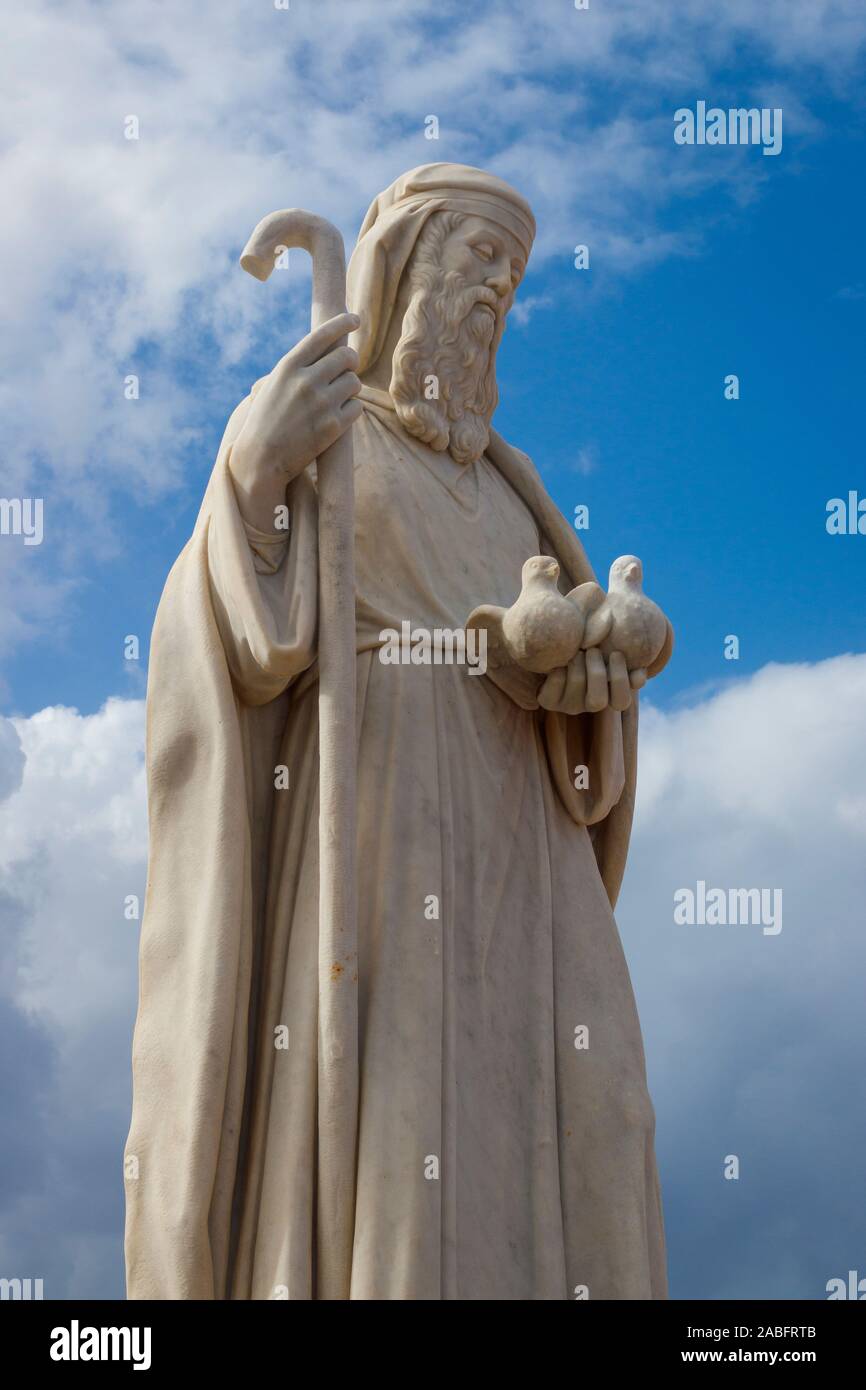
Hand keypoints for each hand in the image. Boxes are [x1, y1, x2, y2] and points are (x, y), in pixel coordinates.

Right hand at [229, 310, 361, 530]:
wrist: (261, 459)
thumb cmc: (264, 421)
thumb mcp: (272, 385)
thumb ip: (296, 369)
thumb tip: (326, 352)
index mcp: (288, 366)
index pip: (322, 335)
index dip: (342, 323)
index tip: (355, 319)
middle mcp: (306, 381)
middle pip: (346, 357)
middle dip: (350, 361)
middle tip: (347, 368)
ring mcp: (321, 404)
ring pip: (355, 382)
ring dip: (350, 387)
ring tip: (338, 396)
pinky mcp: (333, 427)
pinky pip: (357, 407)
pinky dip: (352, 410)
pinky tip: (340, 415)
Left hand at [537, 649, 631, 714]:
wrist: (557, 644)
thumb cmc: (590, 644)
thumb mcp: (608, 647)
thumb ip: (623, 657)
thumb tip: (640, 673)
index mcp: (610, 695)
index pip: (621, 701)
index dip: (621, 680)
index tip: (616, 653)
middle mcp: (589, 704)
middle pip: (598, 701)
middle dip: (596, 672)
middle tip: (593, 651)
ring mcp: (568, 705)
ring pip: (576, 688)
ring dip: (577, 664)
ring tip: (576, 650)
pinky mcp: (548, 701)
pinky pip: (554, 685)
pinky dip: (558, 668)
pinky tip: (559, 659)